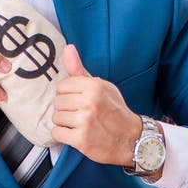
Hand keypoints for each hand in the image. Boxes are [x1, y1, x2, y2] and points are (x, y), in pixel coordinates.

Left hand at [51, 45, 141, 165]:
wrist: (131, 138)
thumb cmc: (115, 110)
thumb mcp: (101, 86)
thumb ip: (80, 69)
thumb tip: (68, 48)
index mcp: (94, 86)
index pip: (62, 86)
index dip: (69, 94)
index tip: (79, 99)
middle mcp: (89, 102)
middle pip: (58, 102)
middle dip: (66, 108)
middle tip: (80, 113)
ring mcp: (85, 121)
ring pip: (56, 118)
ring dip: (65, 122)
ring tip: (79, 124)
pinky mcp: (81, 140)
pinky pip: (57, 133)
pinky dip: (63, 135)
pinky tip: (76, 133)